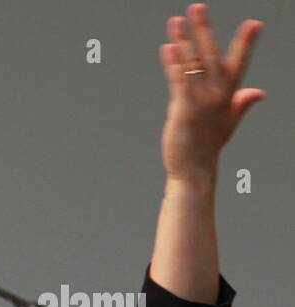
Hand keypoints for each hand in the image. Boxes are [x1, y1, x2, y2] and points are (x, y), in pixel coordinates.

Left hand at [158, 5, 263, 183]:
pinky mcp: (184, 109)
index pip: (240, 62)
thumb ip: (242, 103)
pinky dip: (173, 64)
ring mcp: (201, 100)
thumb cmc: (208, 146)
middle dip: (204, 29)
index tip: (254, 24)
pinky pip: (179, 81)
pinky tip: (168, 48)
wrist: (194, 170)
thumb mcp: (229, 122)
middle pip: (211, 54)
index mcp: (229, 94)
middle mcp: (217, 94)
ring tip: (175, 21)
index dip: (246, 43)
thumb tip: (259, 92)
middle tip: (197, 7)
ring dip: (183, 40)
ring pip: (192, 63)